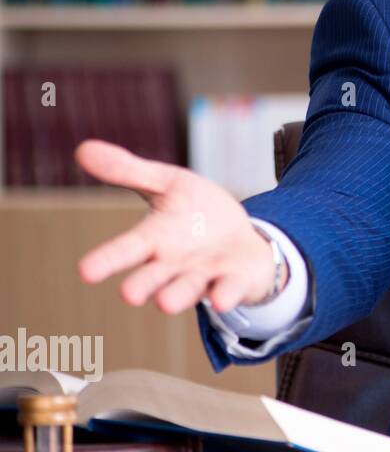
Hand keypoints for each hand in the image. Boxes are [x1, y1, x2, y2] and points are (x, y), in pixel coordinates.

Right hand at [75, 139, 277, 314]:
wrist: (244, 238)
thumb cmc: (198, 214)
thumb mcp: (168, 184)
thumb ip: (129, 172)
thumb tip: (82, 148)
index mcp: (154, 241)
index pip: (126, 250)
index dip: (107, 260)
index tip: (85, 271)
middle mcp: (175, 266)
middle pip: (154, 277)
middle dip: (142, 284)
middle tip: (129, 294)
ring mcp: (205, 276)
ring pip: (187, 289)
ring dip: (178, 296)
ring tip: (165, 303)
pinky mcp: (235, 282)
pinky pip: (229, 290)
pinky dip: (225, 295)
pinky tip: (221, 300)